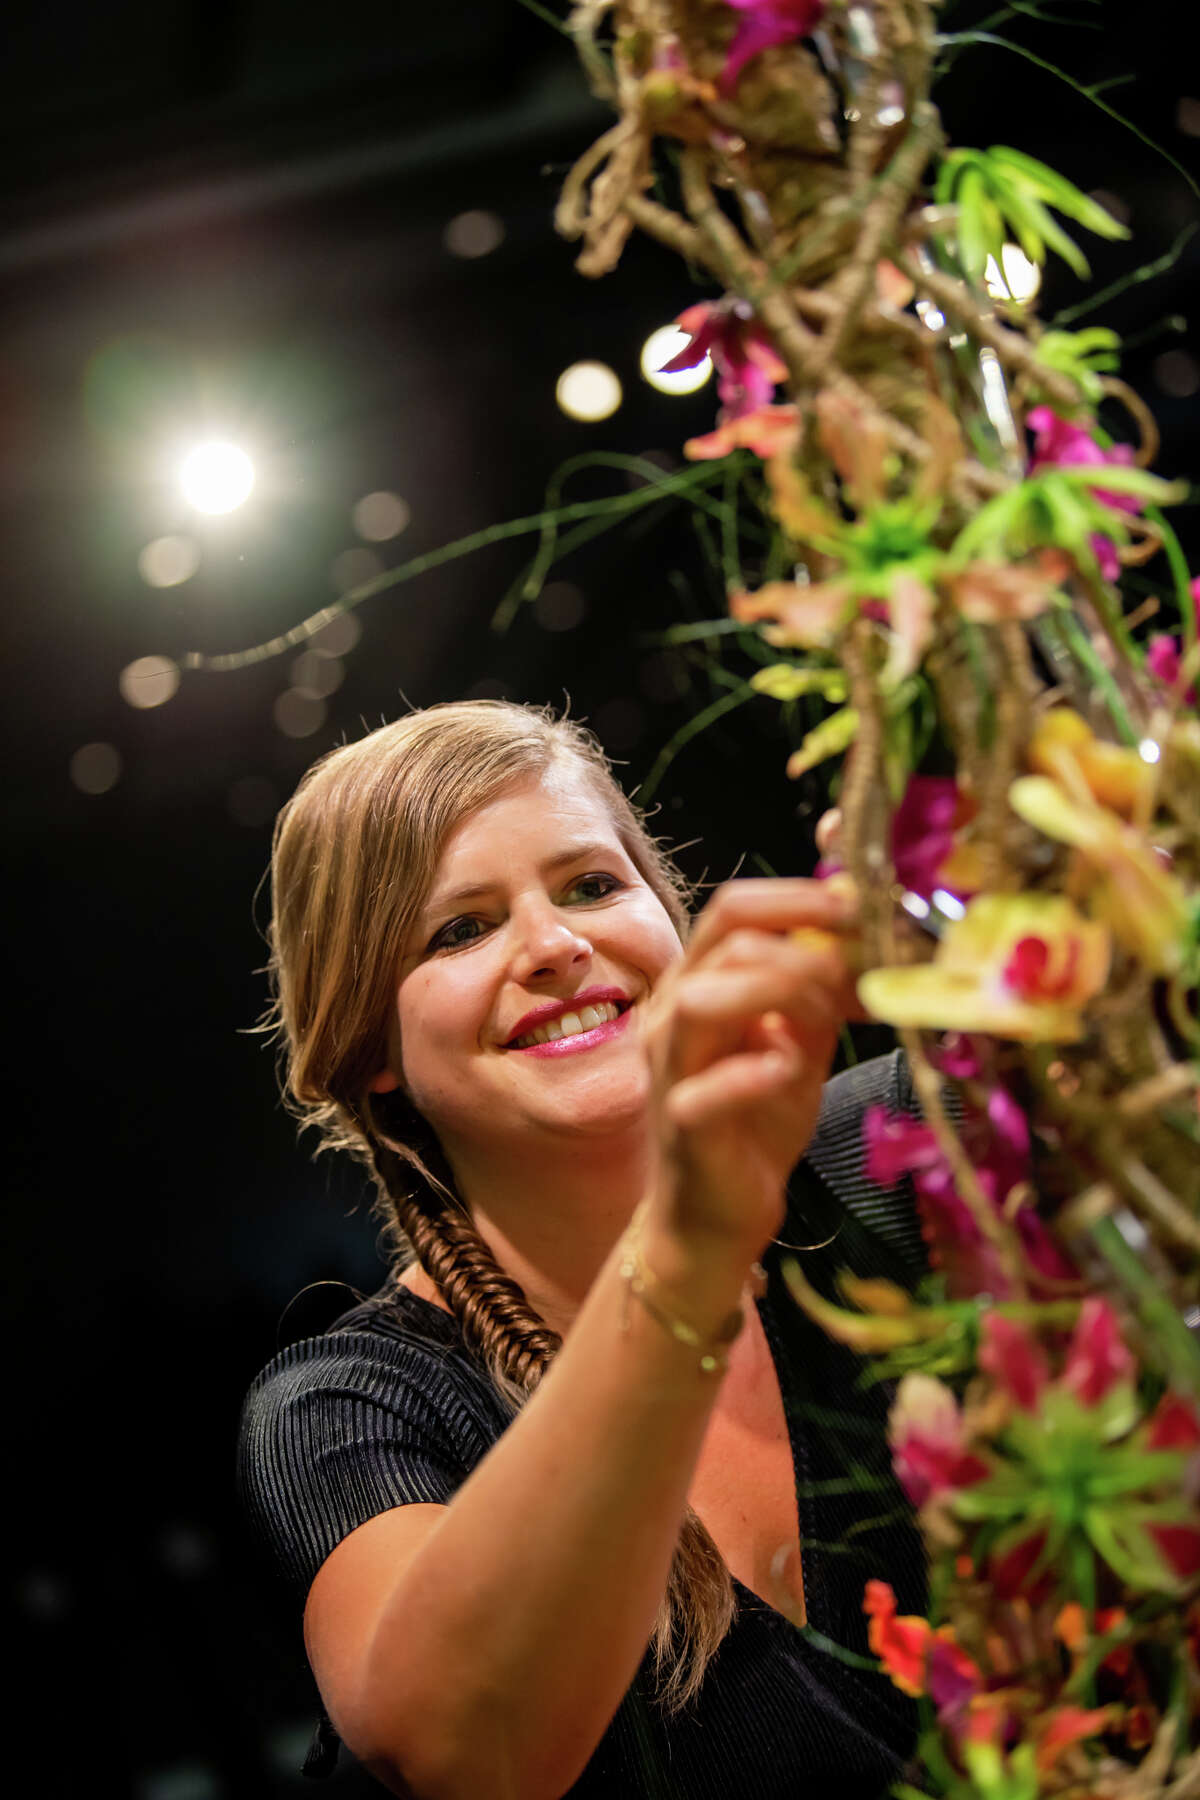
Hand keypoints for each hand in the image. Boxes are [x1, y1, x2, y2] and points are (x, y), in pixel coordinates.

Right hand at [637, 878, 862, 1257]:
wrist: (714, 1215)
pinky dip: (753, 1072)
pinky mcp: (682, 1126)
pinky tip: (788, 1067)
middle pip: (724, 941)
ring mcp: (671, 1070)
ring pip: (701, 1000)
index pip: (733, 910)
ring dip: (778, 992)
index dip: (798, 898)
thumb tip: (868, 943)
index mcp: (697, 984)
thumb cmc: (752, 1125)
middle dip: (805, 945)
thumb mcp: (798, 1045)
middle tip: (858, 973)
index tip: (858, 909)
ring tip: (827, 1016)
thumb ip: (819, 997)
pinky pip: (705, 1091)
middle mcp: (671, 1016)